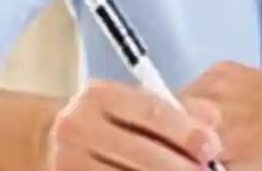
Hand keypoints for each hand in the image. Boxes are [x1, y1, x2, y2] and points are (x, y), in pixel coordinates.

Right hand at [43, 79, 222, 170]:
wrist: (48, 142)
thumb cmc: (104, 122)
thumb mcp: (131, 104)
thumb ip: (172, 110)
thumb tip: (212, 125)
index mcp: (99, 96)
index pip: (152, 112)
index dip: (187, 132)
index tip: (213, 148)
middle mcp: (78, 127)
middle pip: (144, 153)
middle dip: (183, 168)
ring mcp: (69, 162)